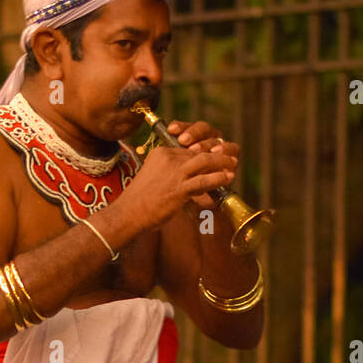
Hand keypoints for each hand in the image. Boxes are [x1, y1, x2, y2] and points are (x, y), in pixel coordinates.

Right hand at [122, 134, 237, 231]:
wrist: (129, 212)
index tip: (214, 155)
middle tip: (230, 157)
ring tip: (232, 164)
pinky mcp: (178, 187)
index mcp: (161, 153)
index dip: (203, 153)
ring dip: (221, 162)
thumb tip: (190, 182)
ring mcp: (174, 172)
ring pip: (204, 161)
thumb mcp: (154, 178)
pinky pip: (203, 180)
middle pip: (198, 153)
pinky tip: (226, 178)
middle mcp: (168, 157)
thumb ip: (170, 175)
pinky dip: (217, 178)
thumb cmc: (141, 200)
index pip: (187, 149)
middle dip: (216, 155)